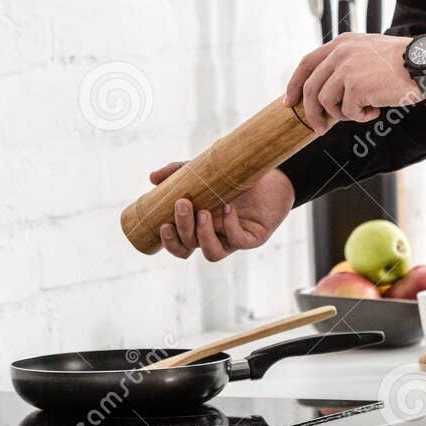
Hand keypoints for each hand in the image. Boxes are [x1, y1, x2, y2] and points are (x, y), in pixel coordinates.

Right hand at [148, 162, 294, 260]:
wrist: (273, 176)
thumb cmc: (236, 177)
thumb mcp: (205, 171)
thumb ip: (179, 172)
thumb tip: (153, 178)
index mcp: (200, 225)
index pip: (180, 244)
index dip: (169, 242)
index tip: (161, 225)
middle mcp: (214, 236)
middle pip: (191, 247)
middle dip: (182, 230)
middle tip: (183, 204)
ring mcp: (232, 239)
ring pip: (212, 254)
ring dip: (203, 235)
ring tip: (203, 212)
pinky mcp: (252, 238)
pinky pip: (238, 241)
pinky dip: (230, 227)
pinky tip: (228, 208)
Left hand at [284, 32, 421, 134]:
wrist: (422, 65)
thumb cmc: (400, 63)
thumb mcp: (366, 52)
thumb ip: (345, 63)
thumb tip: (325, 93)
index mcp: (341, 43)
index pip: (306, 63)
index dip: (294, 84)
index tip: (289, 102)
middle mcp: (339, 53)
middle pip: (311, 88)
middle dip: (312, 113)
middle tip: (319, 129)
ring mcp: (346, 69)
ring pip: (327, 103)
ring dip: (344, 114)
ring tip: (364, 110)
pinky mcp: (355, 86)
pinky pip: (348, 112)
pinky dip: (361, 116)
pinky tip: (376, 108)